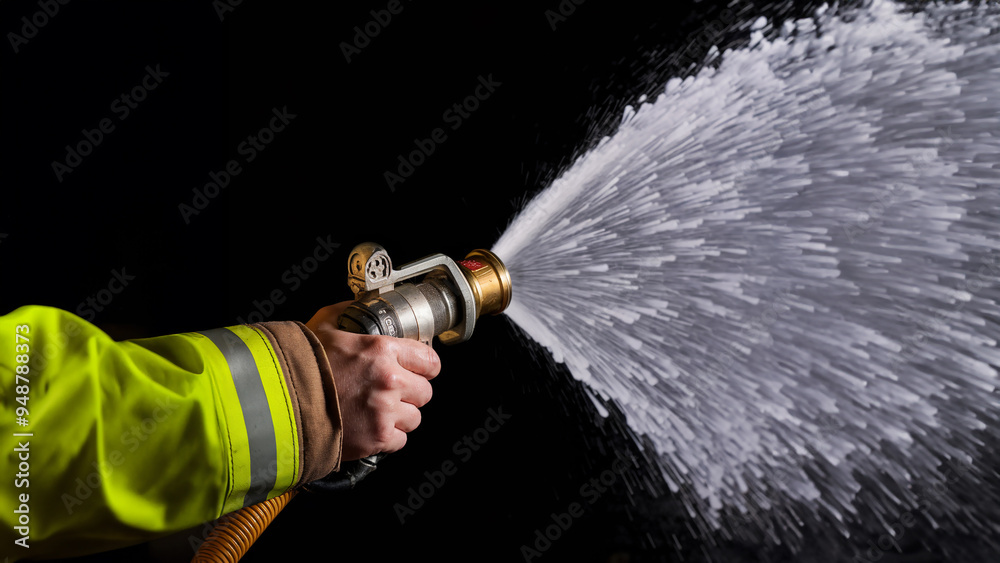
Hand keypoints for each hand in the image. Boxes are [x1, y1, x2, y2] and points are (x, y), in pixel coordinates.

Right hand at [306, 301, 440, 460]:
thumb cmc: (299, 365)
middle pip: (425, 392)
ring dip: (400, 416)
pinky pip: (399, 441)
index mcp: (381, 350)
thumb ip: (347, 312)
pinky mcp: (376, 439)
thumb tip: (357, 304)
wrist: (279, 403)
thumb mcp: (325, 325)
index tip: (418, 370)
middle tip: (392, 392)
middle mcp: (389, 381)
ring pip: (414, 418)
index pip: (430, 361)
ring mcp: (384, 412)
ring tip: (378, 411)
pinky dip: (387, 437)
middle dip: (411, 393)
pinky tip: (370, 428)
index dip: (424, 367)